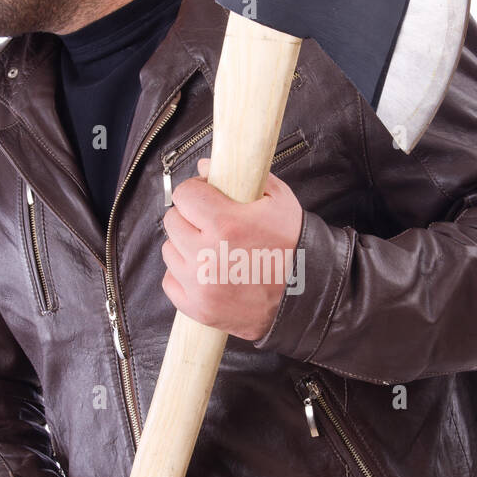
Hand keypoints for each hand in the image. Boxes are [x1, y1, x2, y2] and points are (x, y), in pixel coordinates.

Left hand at [161, 156, 302, 339]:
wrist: (307, 295)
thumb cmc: (294, 247)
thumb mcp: (278, 200)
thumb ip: (243, 176)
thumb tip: (204, 167)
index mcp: (225, 224)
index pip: (184, 194)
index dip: (196, 192)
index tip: (205, 197)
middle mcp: (207, 256)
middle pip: (172, 221)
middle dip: (189, 218)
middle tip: (209, 224)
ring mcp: (201, 285)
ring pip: (170, 251)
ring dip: (185, 246)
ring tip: (210, 249)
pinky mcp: (199, 308)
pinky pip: (170, 282)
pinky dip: (183, 276)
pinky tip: (204, 272)